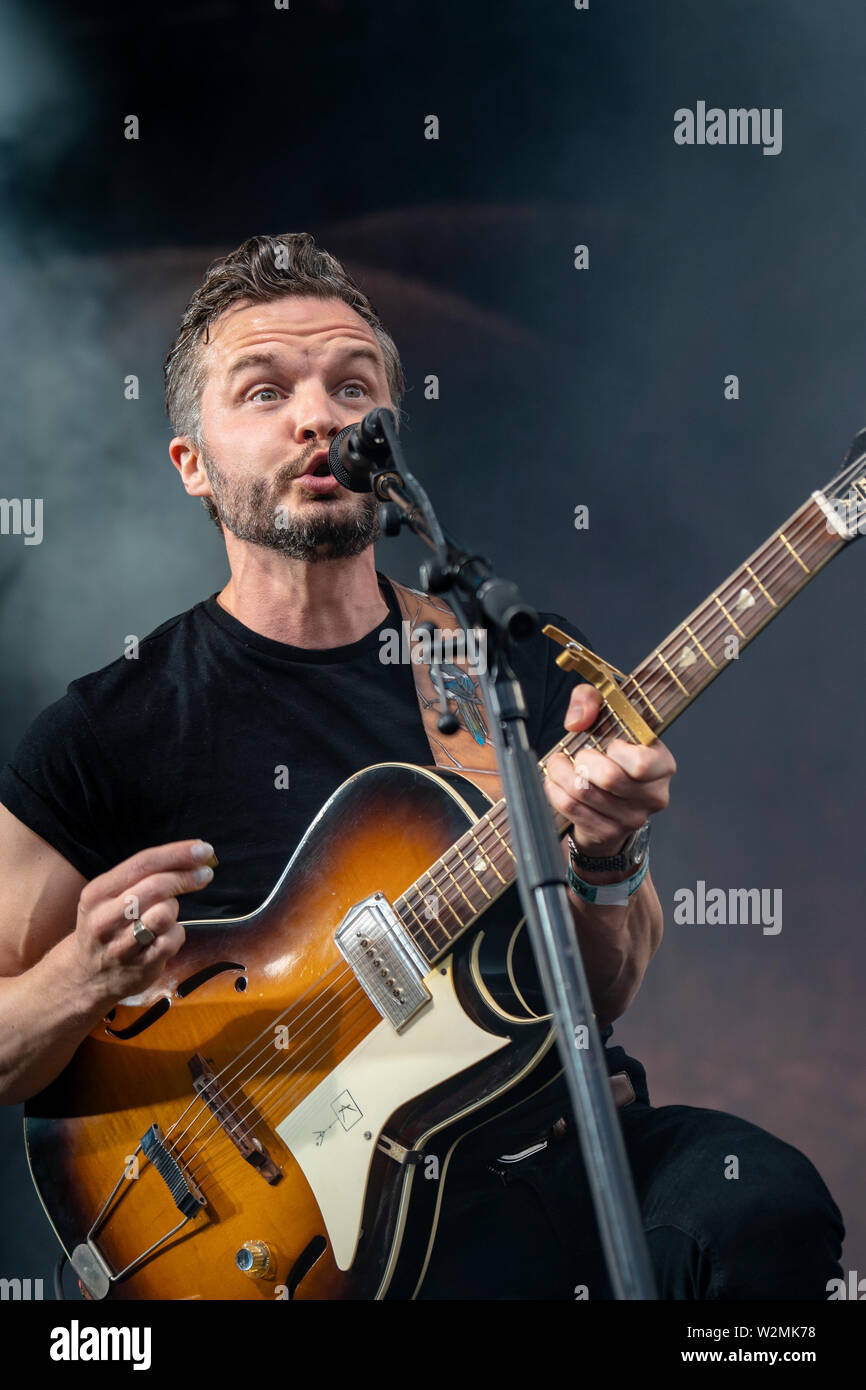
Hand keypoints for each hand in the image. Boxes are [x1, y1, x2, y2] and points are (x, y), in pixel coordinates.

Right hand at [69, 839, 216, 1007]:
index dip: (177, 854)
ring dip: (174, 909)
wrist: (85, 977)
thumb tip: (193, 856)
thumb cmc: (108, 925)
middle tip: (205, 873)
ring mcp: (121, 946)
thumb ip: (142, 876)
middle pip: (156, 887)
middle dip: (186, 877)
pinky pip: (172, 939)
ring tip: (165, 915)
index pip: (143, 863)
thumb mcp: (108, 896)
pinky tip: (166, 936)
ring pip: (165, 913)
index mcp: (97, 893)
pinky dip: (176, 934)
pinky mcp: (139, 966)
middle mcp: (105, 918)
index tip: (203, 849)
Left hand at [544, 685, 675, 856]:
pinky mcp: (610, 833)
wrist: (604, 795)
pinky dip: (555, 792)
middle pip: (610, 779)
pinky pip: (572, 810)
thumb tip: (578, 720)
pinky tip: (556, 782)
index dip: (615, 751)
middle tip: (574, 755)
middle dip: (581, 761)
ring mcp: (633, 818)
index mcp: (663, 764)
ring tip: (558, 765)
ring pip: (585, 794)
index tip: (608, 744)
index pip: (640, 763)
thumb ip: (590, 699)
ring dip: (561, 775)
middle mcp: (655, 795)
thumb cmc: (608, 751)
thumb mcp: (603, 713)